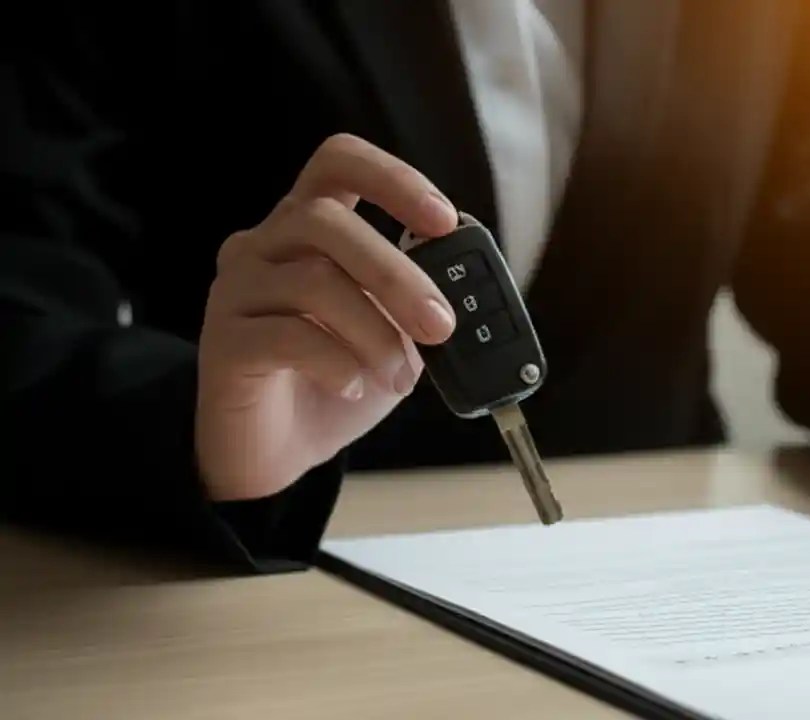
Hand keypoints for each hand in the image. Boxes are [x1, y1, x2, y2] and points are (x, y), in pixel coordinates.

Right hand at [196, 134, 457, 501]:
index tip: (443, 220)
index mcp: (307, 227)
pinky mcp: (223, 342)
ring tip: (400, 377)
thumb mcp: (393, 334)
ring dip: (375, 332)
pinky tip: (354, 385)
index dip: (393, 178)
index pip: (338, 162)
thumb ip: (415, 302)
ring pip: (312, 281)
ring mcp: (235, 290)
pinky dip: (337, 363)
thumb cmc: (336, 380)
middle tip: (440, 325)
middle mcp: (263, 245)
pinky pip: (286, 336)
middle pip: (325, 220)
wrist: (277, 452)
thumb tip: (453, 293)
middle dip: (397, 274)